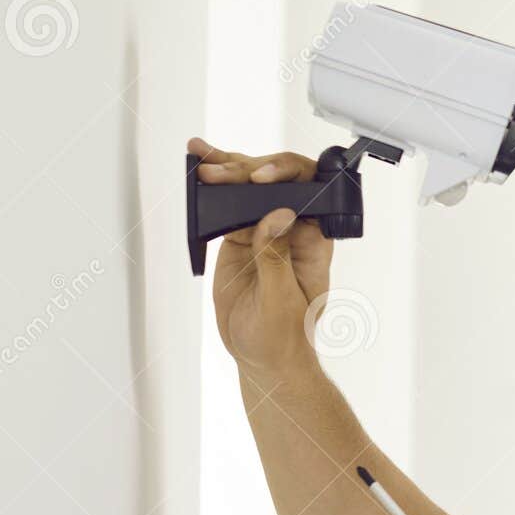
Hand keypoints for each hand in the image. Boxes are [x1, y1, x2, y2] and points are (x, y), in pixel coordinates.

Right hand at [188, 136, 333, 378]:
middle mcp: (292, 232)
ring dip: (228, 170)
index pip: (312, 195)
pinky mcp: (240, 240)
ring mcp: (265, 233)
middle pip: (277, 185)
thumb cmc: (284, 337)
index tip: (261, 178)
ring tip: (204, 157)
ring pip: (250, 190)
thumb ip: (276, 258)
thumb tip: (278, 215)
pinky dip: (213, 190)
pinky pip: (227, 207)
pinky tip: (200, 168)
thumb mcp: (280, 301)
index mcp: (314, 244)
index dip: (288, 177)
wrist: (262, 357)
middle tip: (220, 172)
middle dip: (249, 170)